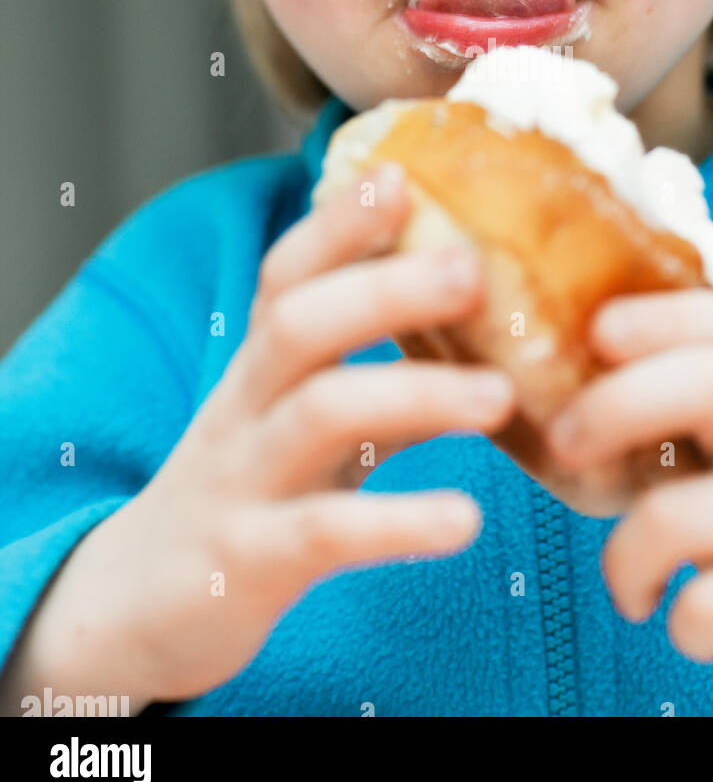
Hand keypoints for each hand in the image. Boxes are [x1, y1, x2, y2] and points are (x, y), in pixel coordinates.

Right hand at [53, 164, 512, 707]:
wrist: (141, 605)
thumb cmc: (255, 491)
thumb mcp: (310, 423)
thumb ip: (387, 377)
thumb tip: (492, 332)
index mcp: (263, 366)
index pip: (289, 274)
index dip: (339, 224)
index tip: (401, 176)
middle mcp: (246, 407)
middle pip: (301, 323)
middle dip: (386, 288)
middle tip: (475, 270)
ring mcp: (242, 481)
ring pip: (318, 414)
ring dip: (415, 393)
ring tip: (502, 396)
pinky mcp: (247, 562)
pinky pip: (323, 534)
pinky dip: (396, 523)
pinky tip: (464, 521)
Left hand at [544, 289, 712, 715]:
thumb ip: (676, 409)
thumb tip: (545, 378)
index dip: (663, 313)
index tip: (598, 334)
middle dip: (615, 405)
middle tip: (564, 445)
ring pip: (679, 514)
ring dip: (624, 559)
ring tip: (632, 585)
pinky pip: (709, 604)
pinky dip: (679, 626)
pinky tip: (692, 628)